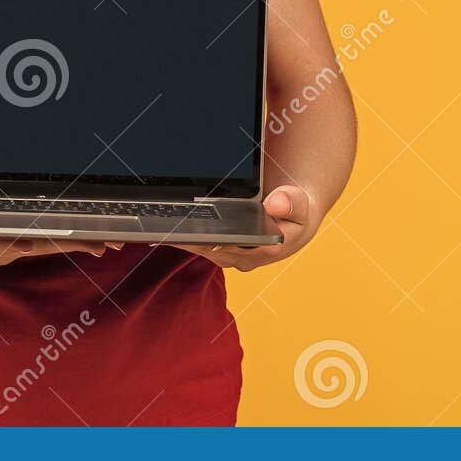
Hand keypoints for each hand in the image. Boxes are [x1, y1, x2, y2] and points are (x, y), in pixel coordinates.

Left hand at [173, 184, 318, 272]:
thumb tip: (276, 204)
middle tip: (164, 227)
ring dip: (182, 239)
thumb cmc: (297, 214)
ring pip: (201, 248)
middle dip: (188, 238)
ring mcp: (232, 256)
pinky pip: (199, 245)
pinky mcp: (222, 251)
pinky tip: (165, 228)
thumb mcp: (302, 205)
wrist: (295, 219)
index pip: (231, 246)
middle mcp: (245, 257)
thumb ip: (291, 203)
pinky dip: (184, 237)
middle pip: (210, 248)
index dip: (209, 240)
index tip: (191, 232)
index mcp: (265, 249)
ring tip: (158, 228)